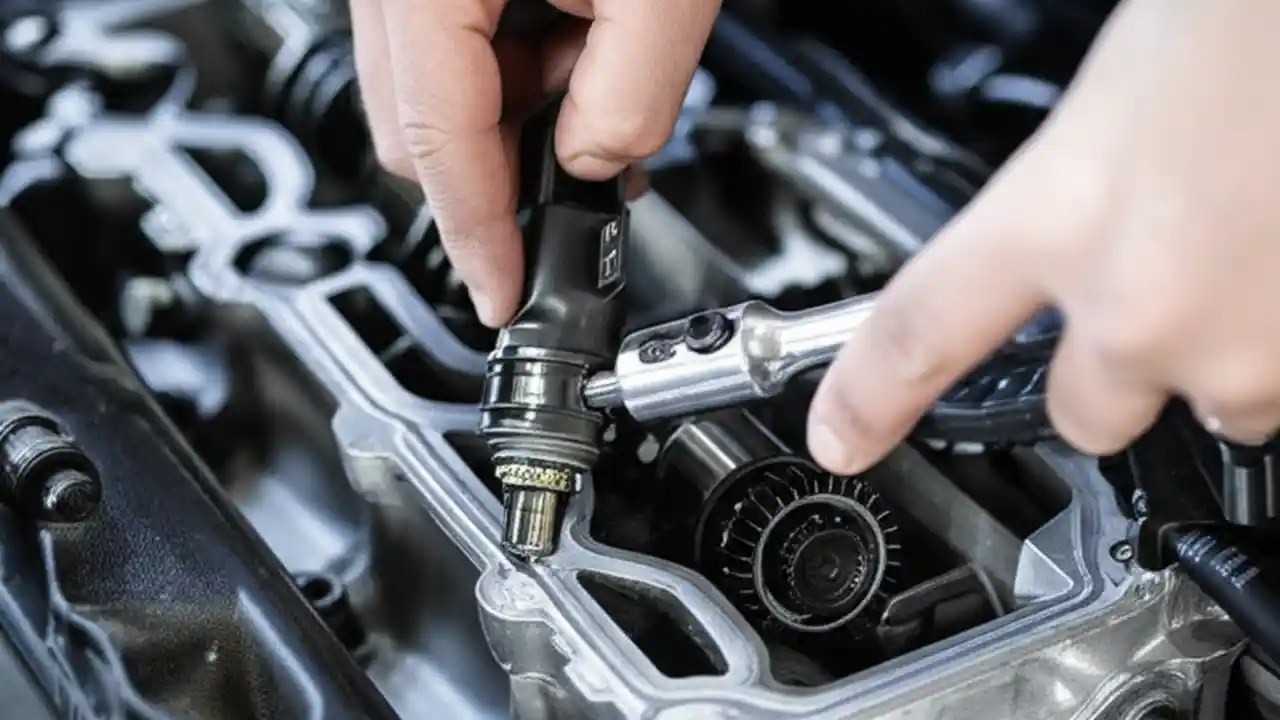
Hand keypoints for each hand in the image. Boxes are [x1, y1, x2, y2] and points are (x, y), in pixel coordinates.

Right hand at [351, 0, 719, 326]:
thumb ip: (630, 101)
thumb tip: (590, 165)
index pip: (434, 142)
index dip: (476, 234)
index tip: (504, 294)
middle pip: (417, 132)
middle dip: (509, 167)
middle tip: (594, 156)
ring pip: (439, 94)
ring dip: (521, 113)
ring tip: (601, 62)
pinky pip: (455, 50)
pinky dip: (517, 68)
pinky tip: (580, 40)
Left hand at [808, 0, 1279, 472]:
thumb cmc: (1254, 22)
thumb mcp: (1121, 95)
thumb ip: (1077, 195)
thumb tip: (1072, 235)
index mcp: (1061, 209)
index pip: (918, 331)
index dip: (869, 397)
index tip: (842, 436)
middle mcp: (1147, 303)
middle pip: (1084, 412)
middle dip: (1108, 368)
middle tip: (1157, 278)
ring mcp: (1253, 345)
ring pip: (1216, 403)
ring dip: (1224, 347)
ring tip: (1256, 237)